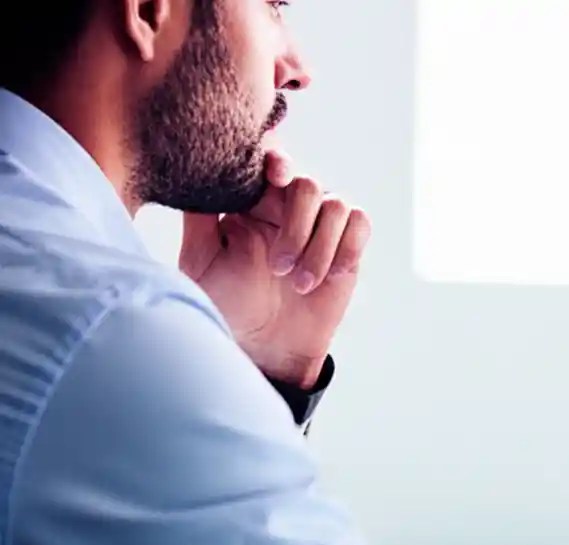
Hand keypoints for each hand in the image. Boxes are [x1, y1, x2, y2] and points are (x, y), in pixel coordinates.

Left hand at [179, 151, 371, 388]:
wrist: (268, 345)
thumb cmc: (228, 303)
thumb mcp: (201, 261)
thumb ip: (199, 218)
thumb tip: (193, 174)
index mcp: (253, 202)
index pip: (270, 164)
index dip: (278, 160)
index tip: (275, 174)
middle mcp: (289, 208)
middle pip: (308, 183)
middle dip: (297, 225)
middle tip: (278, 268)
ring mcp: (322, 225)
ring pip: (337, 206)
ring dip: (319, 247)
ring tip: (300, 284)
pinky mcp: (348, 246)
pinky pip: (360, 225)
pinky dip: (347, 248)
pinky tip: (330, 276)